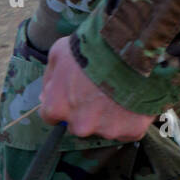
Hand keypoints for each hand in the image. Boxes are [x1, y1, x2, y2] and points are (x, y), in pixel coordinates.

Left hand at [40, 36, 154, 139]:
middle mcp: (80, 125)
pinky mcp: (131, 131)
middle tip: (98, 88)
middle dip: (85, 111)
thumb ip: (49, 79)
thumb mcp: (59, 53)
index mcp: (58, 107)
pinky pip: (128, 130)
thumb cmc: (91, 47)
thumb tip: (45, 97)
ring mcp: (107, 130)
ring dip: (109, 114)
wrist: (130, 48)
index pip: (51, 116)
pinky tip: (133, 99)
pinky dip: (130, 118)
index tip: (74, 91)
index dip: (63, 101)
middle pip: (78, 124)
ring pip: (104, 127)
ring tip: (119, 89)